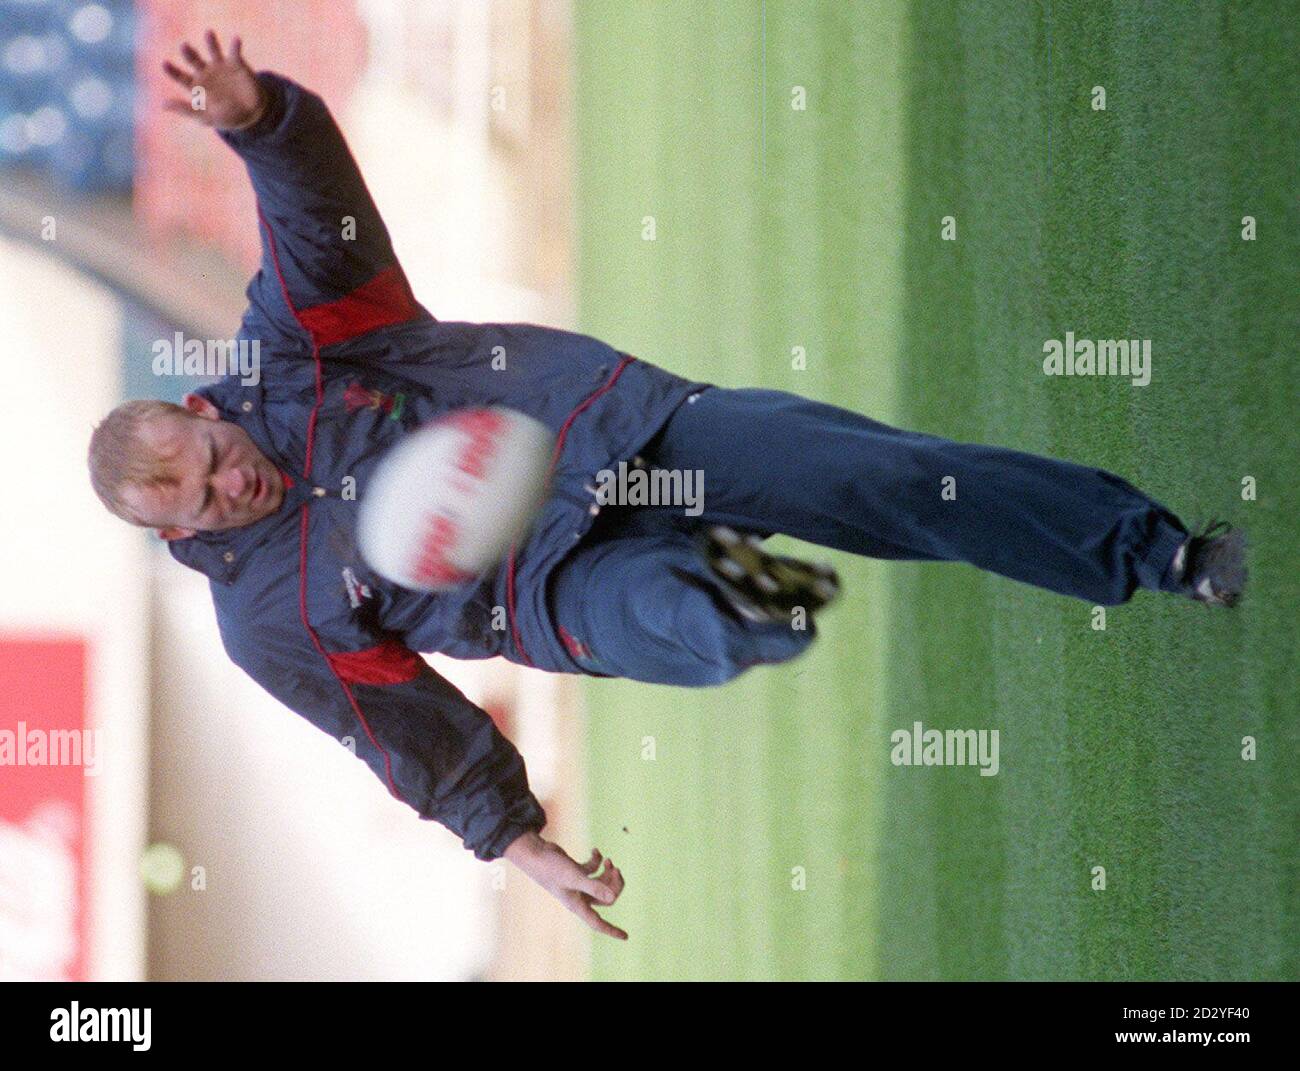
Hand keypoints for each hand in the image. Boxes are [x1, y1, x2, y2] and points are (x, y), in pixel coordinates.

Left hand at [162, 30, 266, 130]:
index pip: (180, 76)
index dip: (172, 71)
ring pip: (213, 50)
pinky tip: (236, 39)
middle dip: (188, 53)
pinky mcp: (236, 64)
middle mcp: (205, 72)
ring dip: (210, 42)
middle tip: (184, 46)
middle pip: (194, 60)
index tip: (164, 64)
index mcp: (196, 85)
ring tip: (208, 33)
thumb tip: (162, 105)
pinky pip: (235, 52)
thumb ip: (185, 109)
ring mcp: (220, 66)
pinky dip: (235, 45)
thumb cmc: (224, 117)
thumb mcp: (204, 116)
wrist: (250, 114)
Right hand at [504, 832, 626, 939]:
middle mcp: (578, 897)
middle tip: (615, 868)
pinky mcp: (575, 872)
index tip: (626, 937)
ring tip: (608, 860)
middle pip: (606, 898)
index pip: (597, 923)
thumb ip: (594, 887)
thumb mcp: (574, 877)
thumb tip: (613, 898)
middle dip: (614, 884)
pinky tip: (595, 851)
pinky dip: (597, 861)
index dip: (611, 930)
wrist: (535, 854)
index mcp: (577, 904)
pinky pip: (593, 870)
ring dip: (608, 872)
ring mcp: (577, 885)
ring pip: (601, 884)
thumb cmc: (552, 868)